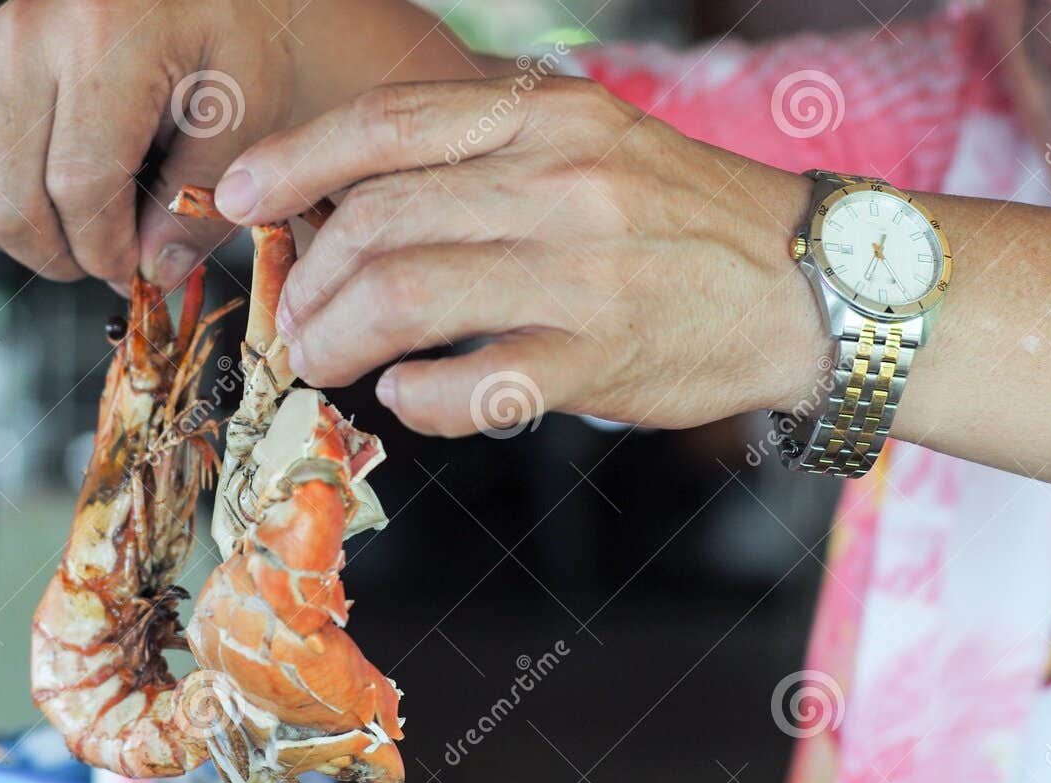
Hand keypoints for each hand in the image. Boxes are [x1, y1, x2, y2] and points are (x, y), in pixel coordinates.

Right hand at [0, 0, 484, 290]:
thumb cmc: (226, 35)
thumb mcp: (247, 112)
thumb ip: (202, 197)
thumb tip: (155, 269)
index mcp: (105, 36)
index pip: (79, 185)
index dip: (107, 250)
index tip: (137, 269)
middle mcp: (29, 35)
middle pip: (12, 203)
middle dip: (67, 257)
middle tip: (115, 256)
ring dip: (36, 239)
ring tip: (93, 224)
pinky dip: (10, 206)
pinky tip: (61, 191)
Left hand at [214, 77, 822, 435]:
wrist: (809, 284)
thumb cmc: (681, 218)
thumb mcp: (588, 143)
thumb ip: (483, 158)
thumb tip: (357, 200)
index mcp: (546, 117)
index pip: (387, 125)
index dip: (294, 163)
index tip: (242, 201)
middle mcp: (558, 181)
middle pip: (376, 220)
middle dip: (309, 280)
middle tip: (294, 320)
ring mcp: (579, 272)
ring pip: (403, 298)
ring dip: (336, 341)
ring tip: (323, 362)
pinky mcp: (599, 359)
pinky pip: (470, 385)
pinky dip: (417, 398)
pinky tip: (408, 395)